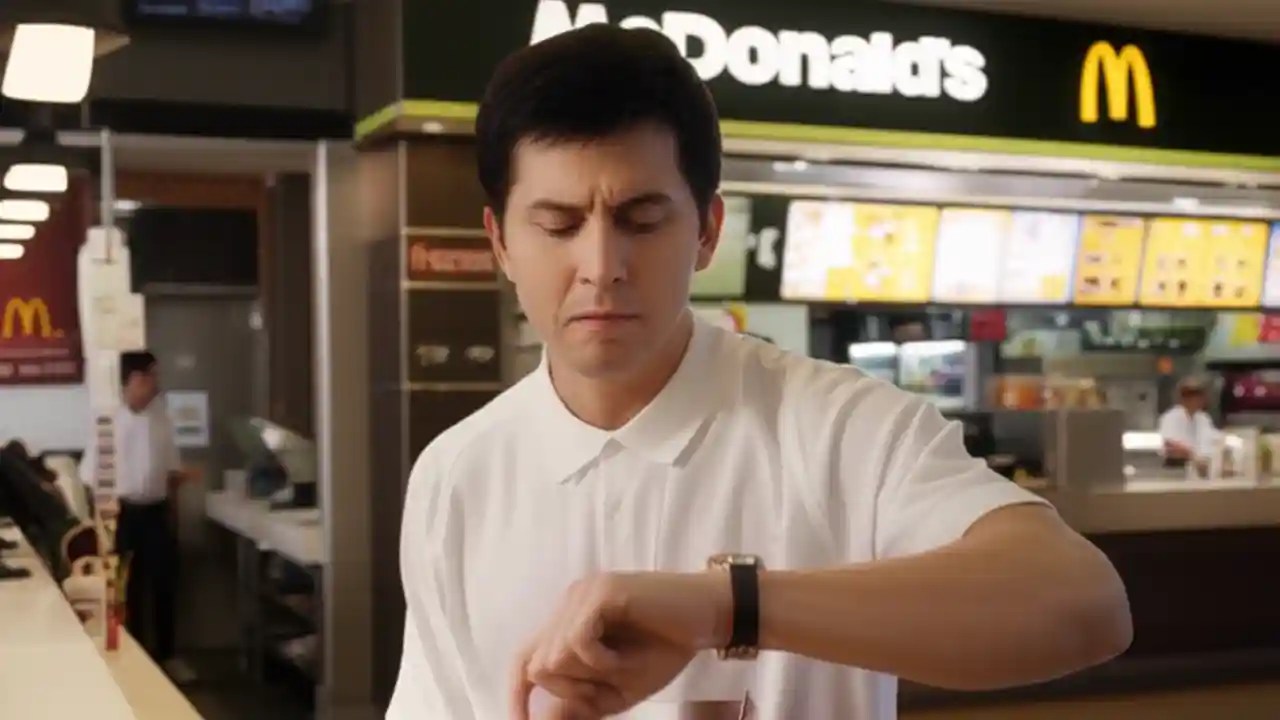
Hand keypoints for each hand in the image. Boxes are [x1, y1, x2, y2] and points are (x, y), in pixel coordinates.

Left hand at [511, 571, 731, 718]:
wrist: (708, 619)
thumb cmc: (666, 648)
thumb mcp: (620, 689)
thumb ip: (582, 704)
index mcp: (569, 622)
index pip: (524, 659)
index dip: (517, 695)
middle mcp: (569, 604)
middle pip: (538, 665)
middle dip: (573, 691)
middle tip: (610, 688)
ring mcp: (582, 595)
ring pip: (554, 657)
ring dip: (590, 677)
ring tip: (625, 669)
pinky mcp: (601, 592)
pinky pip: (577, 642)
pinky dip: (600, 663)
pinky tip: (625, 661)